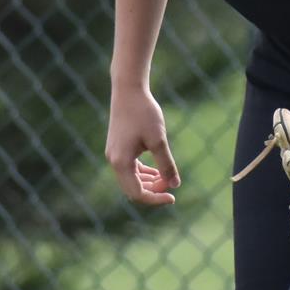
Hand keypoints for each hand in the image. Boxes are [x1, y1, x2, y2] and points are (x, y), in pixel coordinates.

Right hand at [106, 86, 180, 206]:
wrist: (129, 90)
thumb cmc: (144, 113)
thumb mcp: (158, 140)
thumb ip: (166, 165)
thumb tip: (175, 185)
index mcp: (121, 162)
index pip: (138, 193)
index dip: (156, 198)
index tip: (173, 196)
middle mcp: (114, 161)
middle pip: (132, 189)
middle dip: (153, 191)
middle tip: (171, 184)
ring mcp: (114, 154)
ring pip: (131, 179)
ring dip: (148, 182)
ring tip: (166, 178)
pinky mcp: (117, 147)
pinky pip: (129, 169)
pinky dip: (143, 173)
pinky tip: (156, 170)